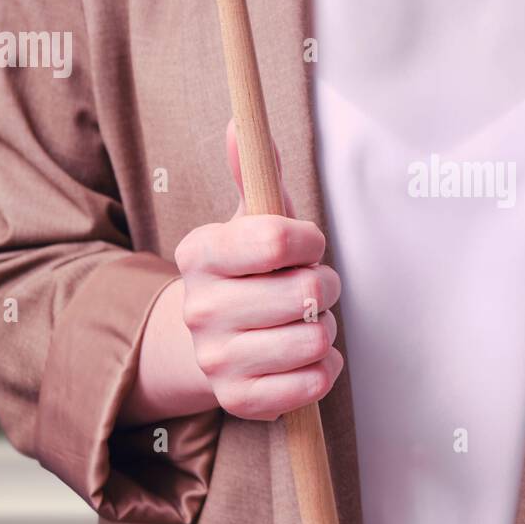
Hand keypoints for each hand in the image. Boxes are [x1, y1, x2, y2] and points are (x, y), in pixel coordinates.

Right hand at [126, 120, 342, 424]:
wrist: (212, 341)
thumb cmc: (247, 271)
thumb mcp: (248, 220)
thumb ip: (254, 173)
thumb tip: (242, 122)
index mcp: (199, 253)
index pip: (278, 239)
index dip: (309, 241)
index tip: (307, 244)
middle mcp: (198, 309)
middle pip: (305, 293)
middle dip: (324, 286)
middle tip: (309, 288)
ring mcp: (216, 359)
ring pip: (314, 340)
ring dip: (325, 329)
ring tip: (305, 322)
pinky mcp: (239, 401)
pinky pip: (314, 383)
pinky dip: (325, 368)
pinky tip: (306, 358)